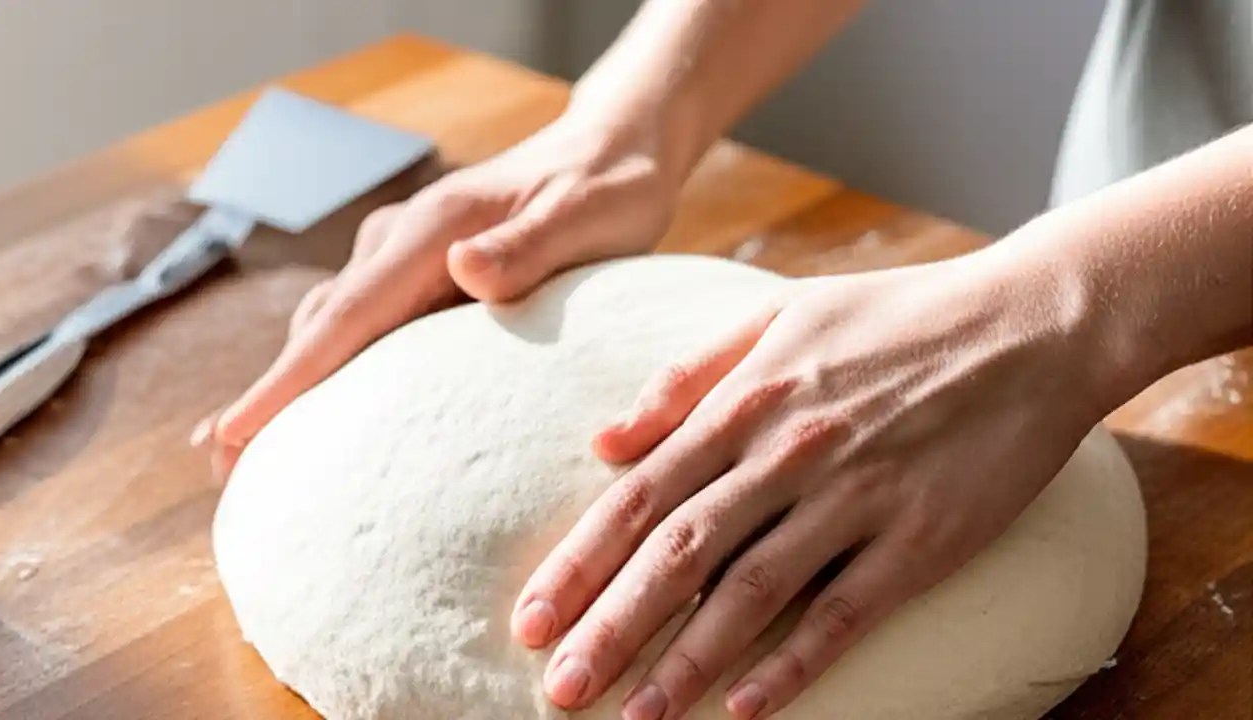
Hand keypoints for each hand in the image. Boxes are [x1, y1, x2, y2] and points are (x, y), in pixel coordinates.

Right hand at [194, 111, 678, 477]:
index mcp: (433, 229)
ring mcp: (408, 253)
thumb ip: (528, 245)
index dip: (289, 380)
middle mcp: (404, 239)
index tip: (233, 433)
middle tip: (224, 468)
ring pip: (336, 325)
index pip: (347, 315)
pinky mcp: (422, 270)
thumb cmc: (610, 187)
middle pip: (323, 327)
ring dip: (297, 382)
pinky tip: (327, 407)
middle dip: (273, 395)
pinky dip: (336, 365)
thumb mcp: (585, 216)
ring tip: (254, 451)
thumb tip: (462, 270)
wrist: (613, 150)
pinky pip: (366, 324)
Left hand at [512, 254, 1108, 718]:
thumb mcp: (780, 314)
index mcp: (747, 400)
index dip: (580, 562)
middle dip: (611, 626)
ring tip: (632, 717)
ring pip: (749, 593)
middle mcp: (788, 453)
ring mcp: (857, 498)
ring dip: (684, 661)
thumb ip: (686, 377)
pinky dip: (792, 665)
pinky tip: (744, 710)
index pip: (640, 495)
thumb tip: (604, 440)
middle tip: (556, 687)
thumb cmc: (898, 316)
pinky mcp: (923, 540)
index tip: (531, 618)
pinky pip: (844, 613)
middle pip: (678, 554)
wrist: (1032, 323)